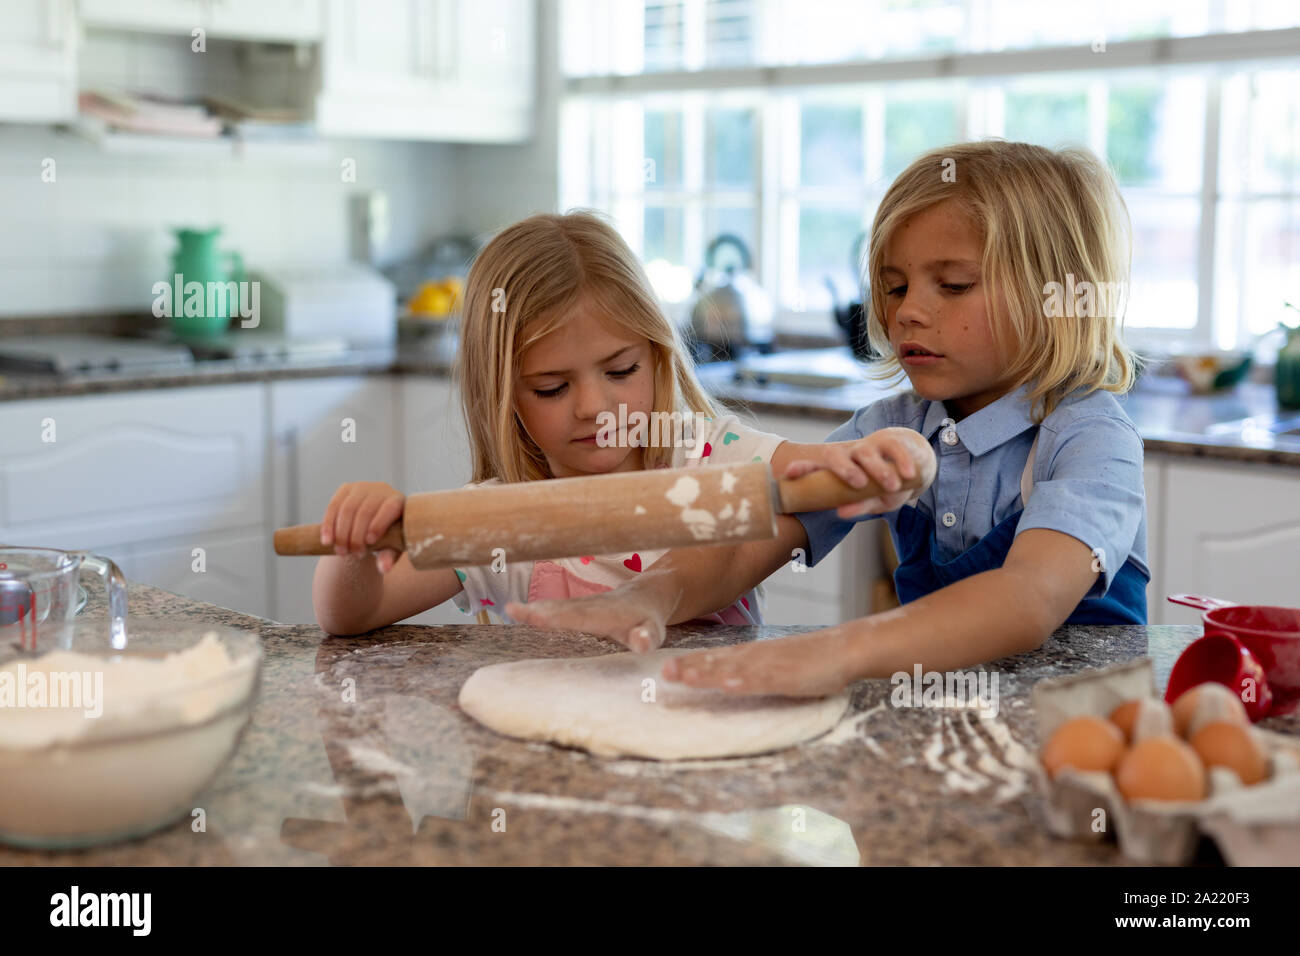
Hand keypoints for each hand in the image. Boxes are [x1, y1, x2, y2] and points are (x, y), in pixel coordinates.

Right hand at [320, 481, 404, 573]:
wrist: (374, 522)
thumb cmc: (389, 536)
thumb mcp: (392, 547)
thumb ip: (389, 557)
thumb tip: (383, 568)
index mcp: (398, 501)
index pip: (389, 508)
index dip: (379, 524)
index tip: (370, 542)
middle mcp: (381, 489)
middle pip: (365, 511)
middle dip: (356, 535)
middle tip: (353, 554)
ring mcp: (362, 487)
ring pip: (347, 509)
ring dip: (341, 533)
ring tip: (341, 552)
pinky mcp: (345, 490)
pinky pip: (333, 506)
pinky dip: (329, 525)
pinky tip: (327, 541)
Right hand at [506, 569, 681, 652]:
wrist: (646, 595)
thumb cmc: (649, 621)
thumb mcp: (655, 632)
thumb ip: (647, 637)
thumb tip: (640, 642)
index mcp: (608, 613)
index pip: (581, 616)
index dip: (561, 617)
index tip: (539, 617)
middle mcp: (591, 605)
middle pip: (562, 608)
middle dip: (539, 611)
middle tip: (513, 610)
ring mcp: (582, 603)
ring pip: (555, 605)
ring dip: (533, 608)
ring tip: (510, 609)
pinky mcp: (576, 606)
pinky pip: (555, 607)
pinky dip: (536, 609)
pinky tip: (518, 611)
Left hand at [661, 626, 854, 696]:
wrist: (843, 648)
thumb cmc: (810, 660)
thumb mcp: (775, 664)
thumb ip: (753, 671)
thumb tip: (730, 679)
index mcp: (751, 655)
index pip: (715, 659)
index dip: (691, 664)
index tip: (665, 669)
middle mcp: (755, 657)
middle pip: (717, 662)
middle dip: (690, 668)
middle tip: (663, 673)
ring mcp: (770, 665)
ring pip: (733, 669)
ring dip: (707, 672)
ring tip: (682, 676)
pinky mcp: (787, 675)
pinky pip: (763, 679)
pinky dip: (744, 681)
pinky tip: (728, 684)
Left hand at [785, 426, 933, 519]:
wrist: (913, 461)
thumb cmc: (885, 485)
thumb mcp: (874, 499)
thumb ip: (859, 505)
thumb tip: (841, 512)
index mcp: (839, 468)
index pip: (815, 466)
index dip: (802, 468)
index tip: (790, 472)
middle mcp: (849, 454)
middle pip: (837, 455)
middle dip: (845, 468)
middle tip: (858, 483)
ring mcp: (870, 446)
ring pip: (866, 452)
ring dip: (878, 468)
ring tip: (890, 485)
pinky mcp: (892, 441)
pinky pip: (895, 448)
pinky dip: (902, 461)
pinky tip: (907, 474)